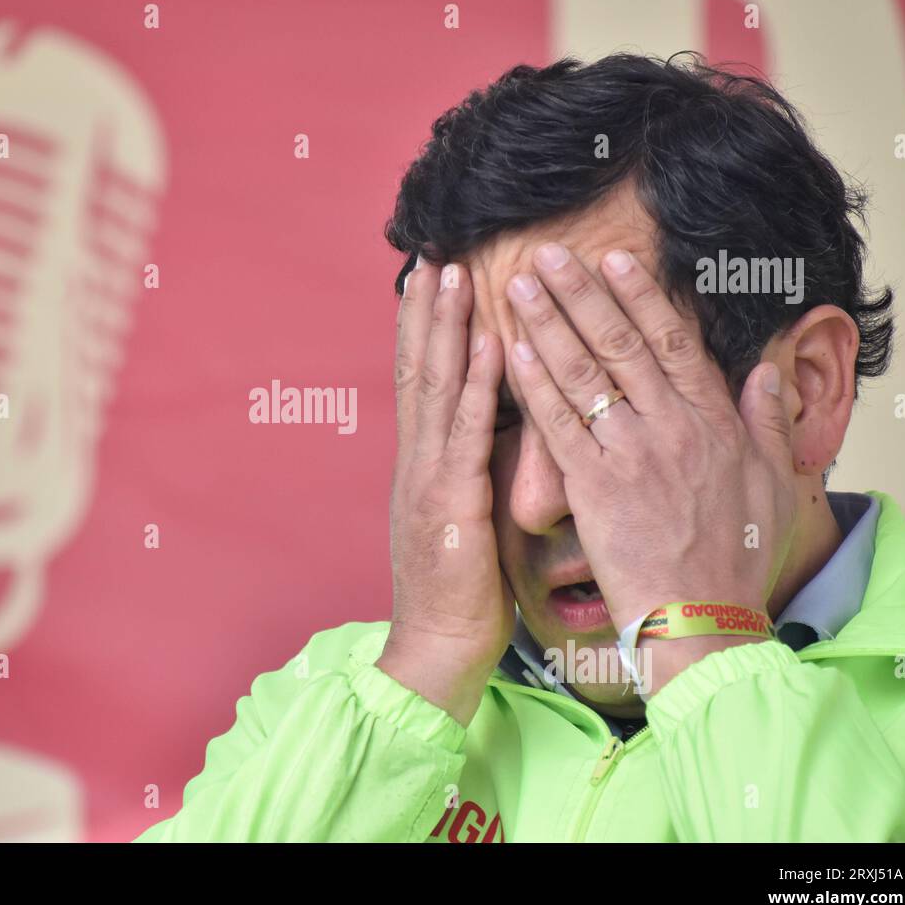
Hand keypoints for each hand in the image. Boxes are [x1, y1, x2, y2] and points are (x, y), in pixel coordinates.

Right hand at [378, 257, 512, 726]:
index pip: (422, 383)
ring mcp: (428, 480)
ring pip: (435, 389)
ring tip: (451, 273)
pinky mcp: (450, 504)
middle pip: (419, 370)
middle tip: (433, 252)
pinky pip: (467, 434)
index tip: (431, 279)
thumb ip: (467, 474)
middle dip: (426, 310)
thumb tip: (488, 436)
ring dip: (443, 328)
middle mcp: (417, 462)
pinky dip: (475, 384)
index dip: (424, 328)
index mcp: (422, 466)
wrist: (435, 652)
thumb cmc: (460, 594)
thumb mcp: (461, 522)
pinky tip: (486, 342)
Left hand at [503, 245, 796, 683]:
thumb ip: (768, 422)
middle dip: (581, 293)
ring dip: (548, 324)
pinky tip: (510, 351)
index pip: (673, 342)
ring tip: (519, 285)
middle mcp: (673, 427)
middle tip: (547, 253)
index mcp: (714, 421)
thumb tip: (767, 370)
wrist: (702, 620)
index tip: (615, 259)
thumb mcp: (772, 483)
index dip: (641, 297)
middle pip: (621, 345)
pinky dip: (534, 385)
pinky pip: (559, 425)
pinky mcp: (594, 488)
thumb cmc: (736, 557)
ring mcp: (632, 455)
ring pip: (584, 374)